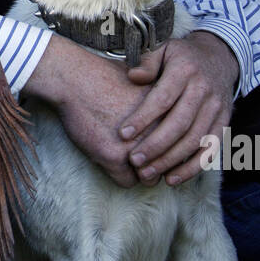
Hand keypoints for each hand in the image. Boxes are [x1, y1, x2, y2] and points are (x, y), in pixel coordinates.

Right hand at [23, 34, 163, 186]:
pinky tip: (109, 158)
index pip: (182, 146)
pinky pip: (127, 182)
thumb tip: (170, 124)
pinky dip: (119, 175)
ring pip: (149, 178)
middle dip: (156, 164)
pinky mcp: (114, 156)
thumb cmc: (107, 79)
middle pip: (168, 164)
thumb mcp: (145, 86)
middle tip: (141, 157)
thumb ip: (162, 106)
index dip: (170, 148)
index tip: (157, 148)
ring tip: (127, 160)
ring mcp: (137, 146)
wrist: (76, 78)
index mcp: (170, 113)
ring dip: (140, 173)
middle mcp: (158, 131)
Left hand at [117, 31, 238, 186]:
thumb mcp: (163, 49)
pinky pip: (210, 149)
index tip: (123, 134)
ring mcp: (216, 108)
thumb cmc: (180, 57)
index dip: (143, 118)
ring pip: (195, 140)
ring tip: (147, 173)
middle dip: (155, 146)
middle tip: (134, 161)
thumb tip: (133, 77)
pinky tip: (172, 179)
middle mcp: (204, 90)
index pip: (163, 98)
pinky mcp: (223, 122)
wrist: (219, 57)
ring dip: (171, 161)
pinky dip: (193, 168)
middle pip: (180, 124)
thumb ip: (147, 62)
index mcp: (185, 70)